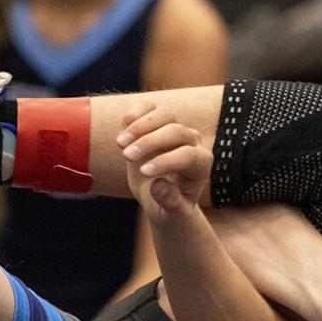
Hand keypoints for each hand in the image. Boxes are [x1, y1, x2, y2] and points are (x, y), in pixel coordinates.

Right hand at [117, 105, 211, 223]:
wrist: (157, 196)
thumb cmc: (168, 207)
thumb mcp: (171, 214)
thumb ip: (170, 202)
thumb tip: (159, 185)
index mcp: (201, 164)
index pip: (188, 156)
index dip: (166, 161)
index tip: (143, 172)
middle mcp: (193, 142)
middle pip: (175, 131)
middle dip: (150, 142)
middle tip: (127, 156)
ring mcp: (176, 127)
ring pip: (164, 114)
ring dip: (140, 126)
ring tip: (120, 144)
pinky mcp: (157, 119)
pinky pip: (149, 106)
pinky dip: (134, 114)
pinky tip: (122, 132)